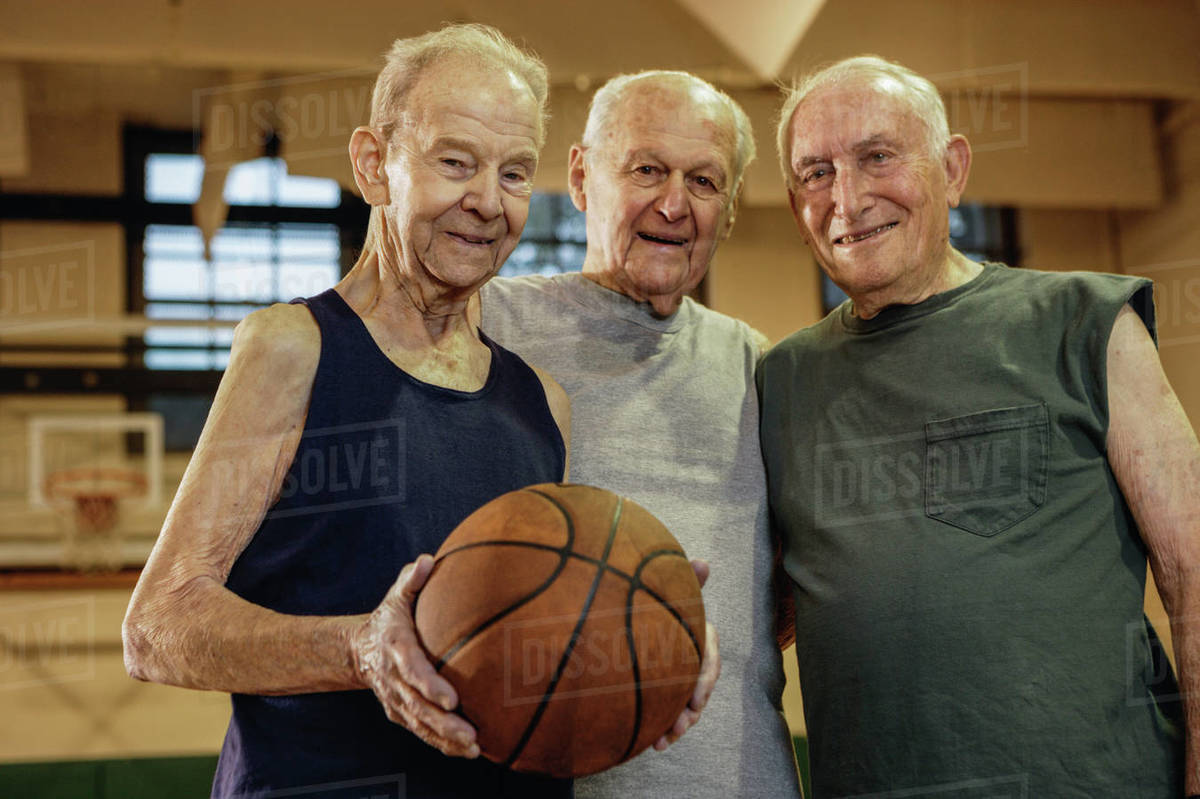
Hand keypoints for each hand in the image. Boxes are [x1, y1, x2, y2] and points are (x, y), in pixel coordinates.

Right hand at [350, 554, 479, 757]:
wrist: (359, 649)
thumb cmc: (390, 619)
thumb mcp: (395, 595)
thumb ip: (410, 580)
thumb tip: (426, 561)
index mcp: (396, 648)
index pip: (412, 670)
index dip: (430, 686)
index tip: (452, 699)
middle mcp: (394, 679)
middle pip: (418, 706)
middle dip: (443, 724)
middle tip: (470, 734)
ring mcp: (396, 700)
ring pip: (420, 724)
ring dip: (445, 739)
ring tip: (473, 748)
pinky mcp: (401, 713)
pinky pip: (421, 731)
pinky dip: (441, 744)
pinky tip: (466, 752)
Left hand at [654, 559, 720, 749]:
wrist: (623, 620)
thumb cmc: (653, 602)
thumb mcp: (671, 593)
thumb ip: (687, 582)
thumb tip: (703, 561)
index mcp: (698, 636)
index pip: (709, 659)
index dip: (705, 680)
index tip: (696, 698)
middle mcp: (692, 658)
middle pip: (700, 688)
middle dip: (692, 709)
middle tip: (682, 723)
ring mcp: (679, 678)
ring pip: (687, 706)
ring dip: (679, 724)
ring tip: (665, 739)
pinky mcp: (664, 692)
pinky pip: (671, 713)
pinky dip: (665, 730)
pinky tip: (654, 745)